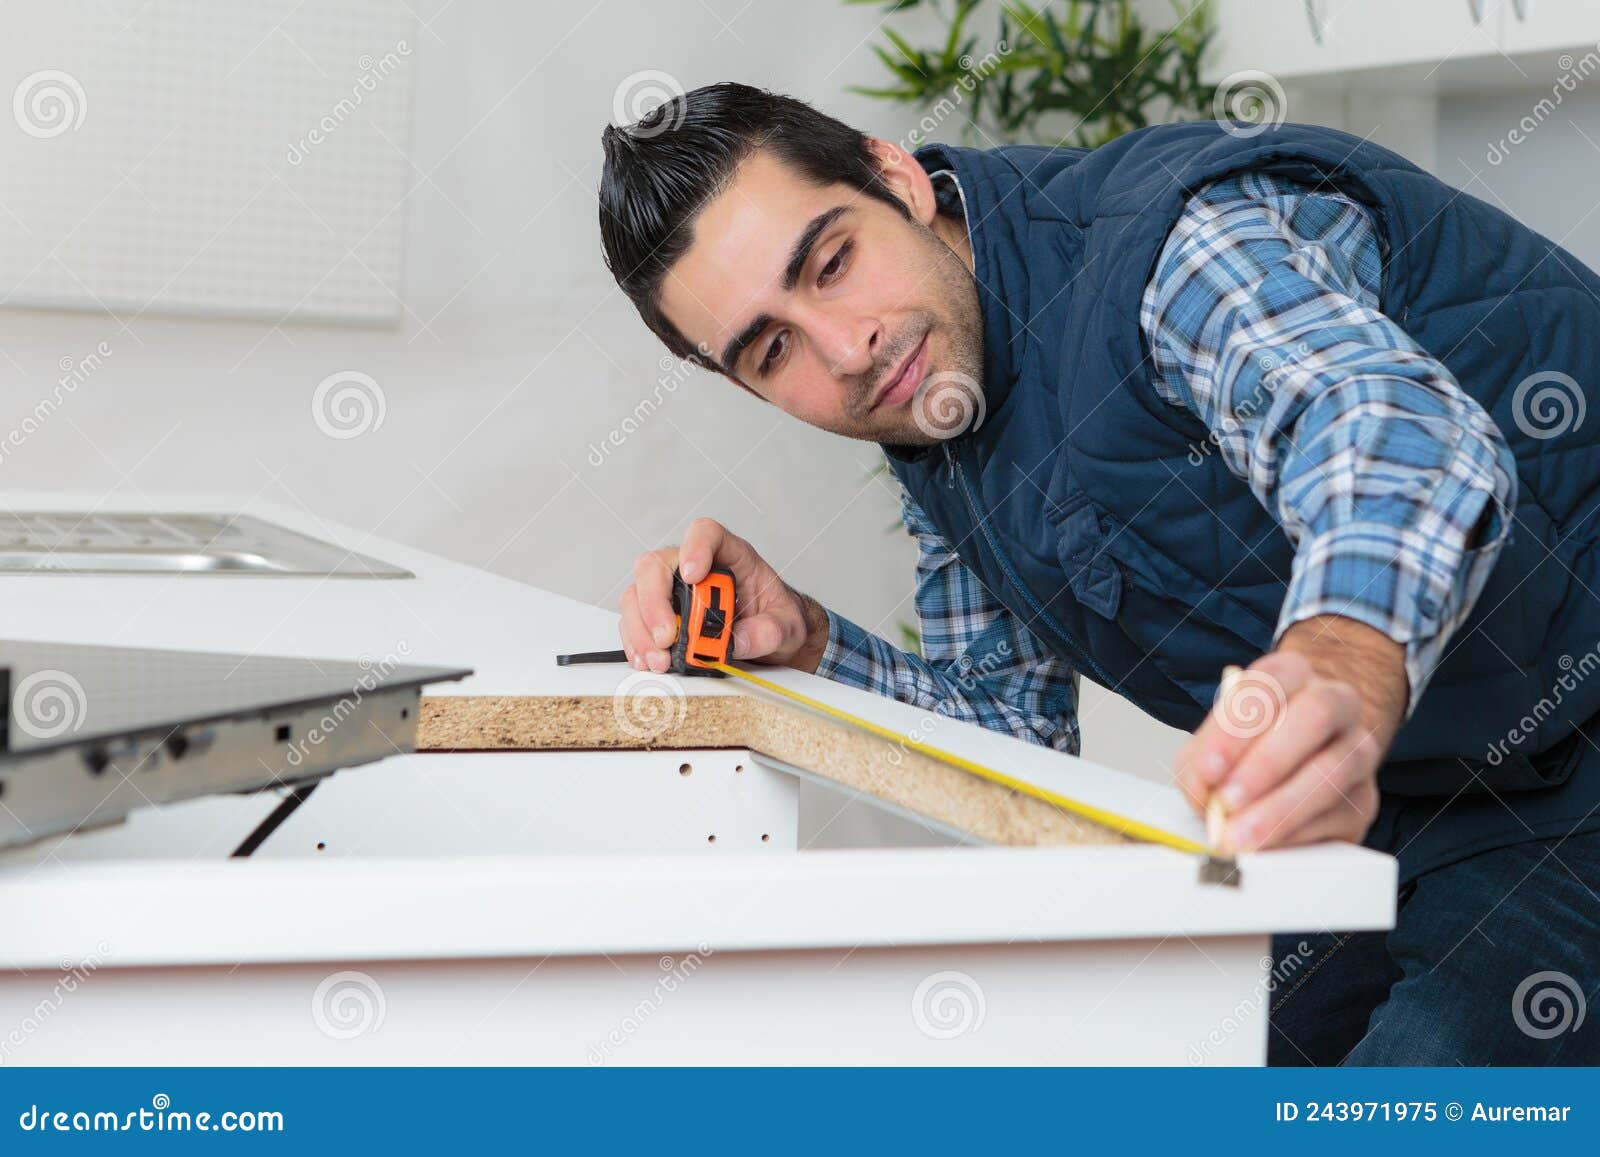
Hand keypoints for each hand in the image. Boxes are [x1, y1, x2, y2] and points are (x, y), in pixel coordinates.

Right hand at [618, 517, 829, 674]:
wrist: (774, 639)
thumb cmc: (777, 619)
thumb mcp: (788, 626)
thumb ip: (768, 631)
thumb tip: (737, 640)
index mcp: (731, 557)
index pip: (706, 534)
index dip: (695, 548)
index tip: (692, 575)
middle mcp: (695, 568)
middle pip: (657, 566)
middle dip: (655, 603)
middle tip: (667, 637)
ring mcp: (673, 591)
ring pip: (637, 595)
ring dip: (642, 629)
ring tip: (660, 658)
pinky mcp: (660, 616)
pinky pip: (634, 622)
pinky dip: (636, 643)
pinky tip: (648, 659)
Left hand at [1174, 615, 1407, 851]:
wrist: (1301, 760)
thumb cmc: (1249, 747)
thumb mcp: (1213, 744)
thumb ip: (1200, 762)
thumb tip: (1204, 790)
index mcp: (1292, 675)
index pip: (1269, 684)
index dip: (1237, 728)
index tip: (1209, 768)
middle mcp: (1334, 702)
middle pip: (1314, 717)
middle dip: (1266, 764)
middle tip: (1228, 801)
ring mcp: (1357, 748)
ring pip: (1332, 770)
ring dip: (1281, 807)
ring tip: (1241, 834)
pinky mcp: (1364, 798)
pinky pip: (1337, 815)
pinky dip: (1295, 833)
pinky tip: (1267, 843)